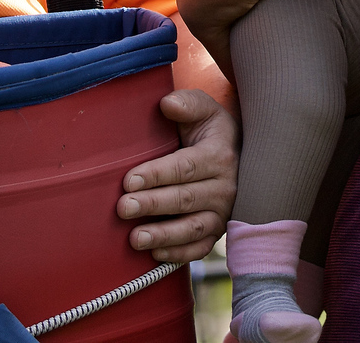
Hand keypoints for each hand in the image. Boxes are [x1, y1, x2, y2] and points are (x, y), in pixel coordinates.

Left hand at [117, 89, 237, 261]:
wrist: (237, 154)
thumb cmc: (210, 131)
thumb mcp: (204, 110)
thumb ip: (187, 104)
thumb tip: (167, 104)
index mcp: (219, 155)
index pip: (185, 167)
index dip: (157, 174)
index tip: (129, 180)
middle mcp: (226, 187)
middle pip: (186, 198)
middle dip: (153, 204)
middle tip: (122, 208)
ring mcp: (223, 213)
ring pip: (194, 227)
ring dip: (164, 235)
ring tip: (135, 238)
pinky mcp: (219, 232)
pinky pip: (200, 247)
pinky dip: (179, 254)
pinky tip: (155, 255)